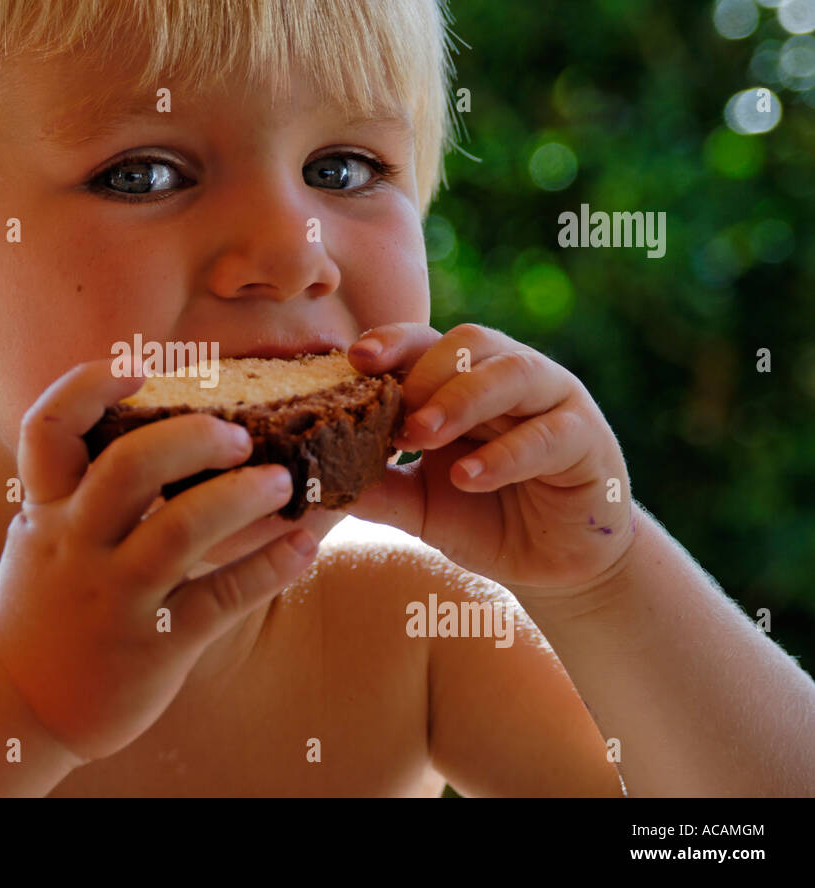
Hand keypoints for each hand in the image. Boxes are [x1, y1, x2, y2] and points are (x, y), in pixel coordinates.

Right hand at [0, 357, 321, 764]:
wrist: (11, 708)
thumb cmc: (42, 608)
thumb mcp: (42, 538)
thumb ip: (81, 491)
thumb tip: (158, 433)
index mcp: (45, 508)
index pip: (50, 426)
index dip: (92, 385)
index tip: (141, 364)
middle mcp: (74, 544)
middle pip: (129, 466)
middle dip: (193, 436)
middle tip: (239, 433)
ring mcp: (112, 597)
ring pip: (180, 530)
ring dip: (241, 497)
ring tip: (284, 481)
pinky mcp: (151, 646)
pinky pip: (219, 599)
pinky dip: (270, 569)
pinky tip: (305, 546)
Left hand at [343, 322, 638, 593]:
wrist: (553, 564)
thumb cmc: (484, 517)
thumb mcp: (419, 504)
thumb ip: (378, 488)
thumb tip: (319, 478)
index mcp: (465, 380)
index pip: (426, 341)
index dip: (393, 342)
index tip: (356, 359)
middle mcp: (511, 377)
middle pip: (470, 341)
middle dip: (425, 373)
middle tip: (393, 419)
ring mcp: (554, 402)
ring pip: (513, 372)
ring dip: (462, 399)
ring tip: (422, 436)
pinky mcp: (587, 440)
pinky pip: (548, 434)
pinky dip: (505, 454)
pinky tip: (469, 478)